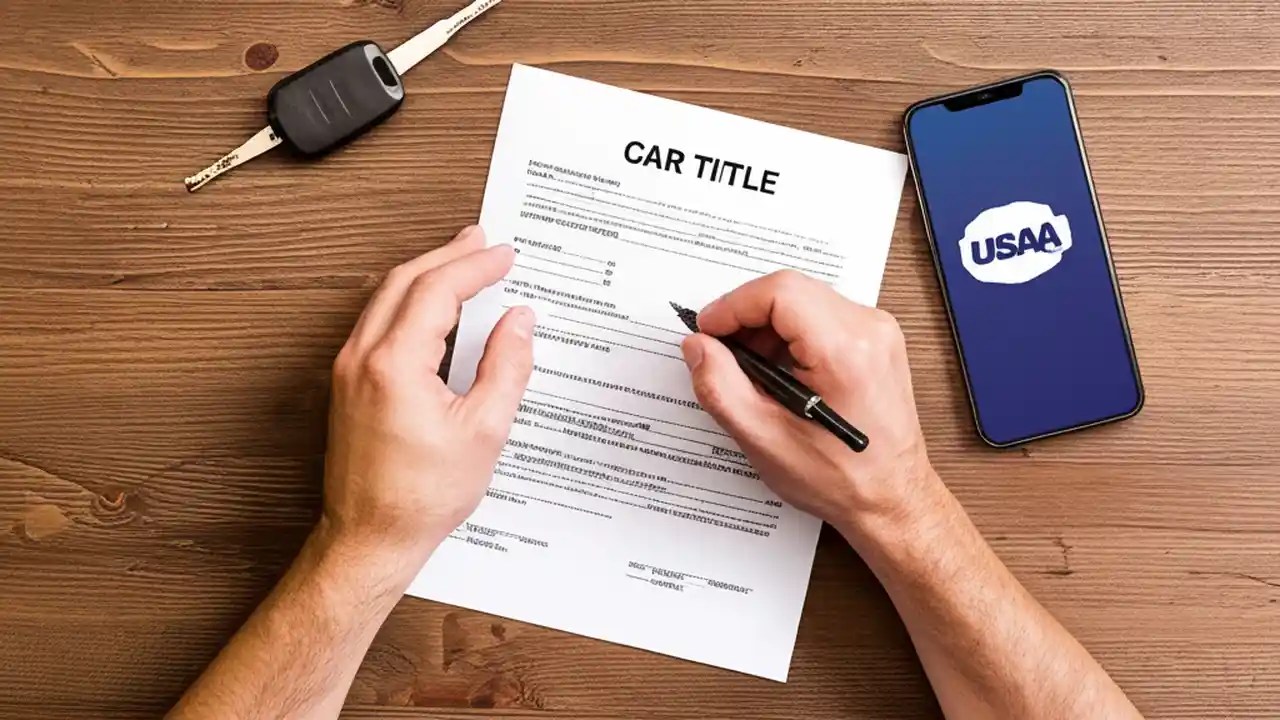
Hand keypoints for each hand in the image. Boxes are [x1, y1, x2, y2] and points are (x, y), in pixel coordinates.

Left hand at [322, 226, 533, 570]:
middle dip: (447, 255)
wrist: (369, 538)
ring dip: (425, 274)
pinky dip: (408, 300)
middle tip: (482, 241)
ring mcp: (348, 371)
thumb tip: (519, 322)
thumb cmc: (420, 497)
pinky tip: (433, 305)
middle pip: (405, 282)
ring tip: (460, 261)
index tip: (504, 256)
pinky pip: (377, 322)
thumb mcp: (484, 431)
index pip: (437, 291)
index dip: (475, 267)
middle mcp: (362, 359)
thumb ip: (505, 367)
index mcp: (394, 365)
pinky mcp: (347, 385)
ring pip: (385, 298)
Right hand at [680, 271, 939, 539]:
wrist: (893, 498)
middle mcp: (869, 331)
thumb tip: (698, 347)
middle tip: (721, 352)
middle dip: (746, 316)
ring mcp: (878, 332)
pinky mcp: (877, 340)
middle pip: (790, 291)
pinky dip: (790, 333)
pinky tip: (776, 369)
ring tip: (749, 368)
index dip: (733, 306)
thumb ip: (721, 386)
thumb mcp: (764, 439)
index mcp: (845, 352)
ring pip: (805, 300)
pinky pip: (822, 315)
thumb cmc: (842, 479)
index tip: (707, 330)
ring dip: (767, 325)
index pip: (779, 292)